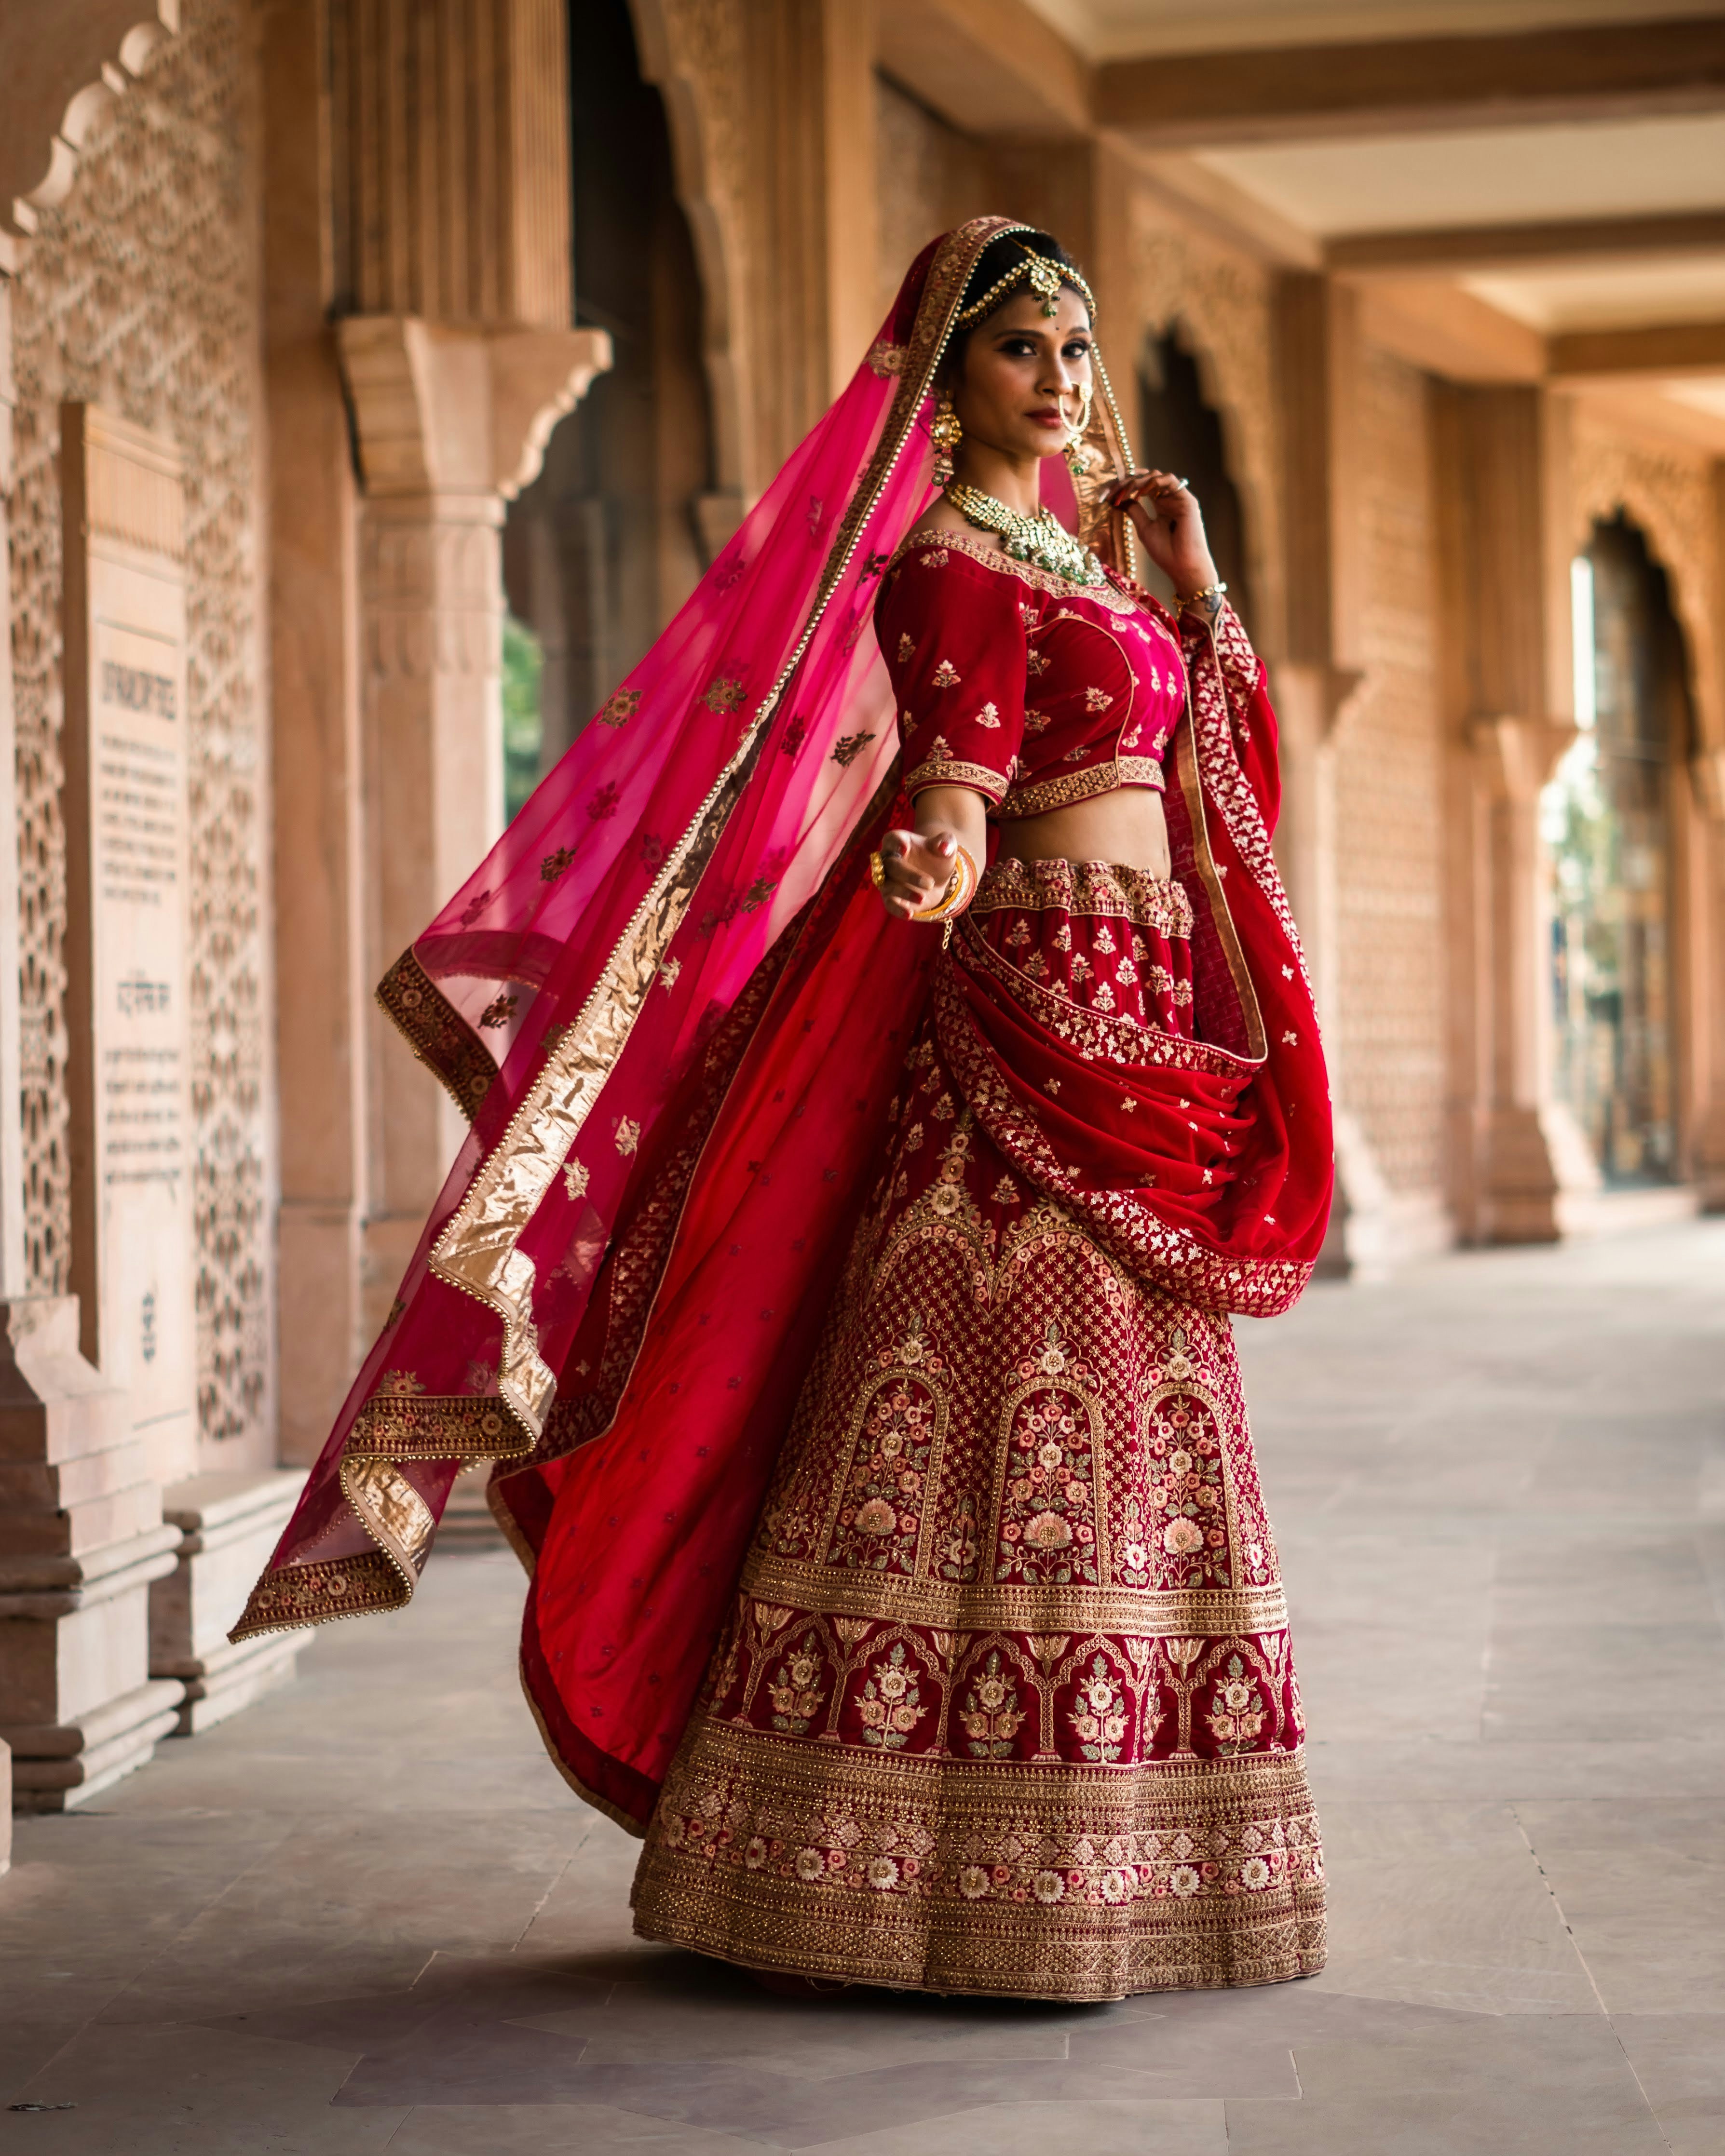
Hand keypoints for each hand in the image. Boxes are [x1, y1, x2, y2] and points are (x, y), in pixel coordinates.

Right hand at [876, 827, 957, 919]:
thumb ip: (946, 842)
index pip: (892, 839)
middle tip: (930, 883)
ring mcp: (888, 880)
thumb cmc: (938, 856)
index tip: (905, 848)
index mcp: (899, 841)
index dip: (896, 843)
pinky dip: (898, 909)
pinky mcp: (891, 898)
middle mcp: (889, 860)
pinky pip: (890, 904)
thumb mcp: (947, 847)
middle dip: (909, 874)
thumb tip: (944, 847)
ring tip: (922, 899)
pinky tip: (909, 914)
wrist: (938, 876)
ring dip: (904, 892)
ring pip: (888, 885)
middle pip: (891, 865)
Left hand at [1107, 469, 1218, 599]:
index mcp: (1160, 504)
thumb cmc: (1166, 552)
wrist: (1183, 566)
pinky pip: (1169, 479)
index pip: (1140, 486)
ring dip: (1137, 480)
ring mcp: (1178, 497)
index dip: (1123, 487)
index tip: (1106, 495)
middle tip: (1111, 490)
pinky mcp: (1186, 499)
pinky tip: (1139, 493)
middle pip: (1146, 478)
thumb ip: (1134, 511)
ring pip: (1156, 476)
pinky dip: (1152, 482)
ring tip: (1123, 492)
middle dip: (1126, 480)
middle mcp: (1169, 498)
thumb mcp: (1144, 528)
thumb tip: (1119, 499)